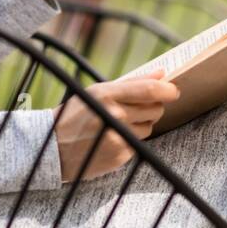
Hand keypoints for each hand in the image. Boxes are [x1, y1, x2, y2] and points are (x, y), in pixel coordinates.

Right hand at [50, 68, 179, 183]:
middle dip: (154, 107)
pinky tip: (113, 138)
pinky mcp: (120, 155)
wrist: (53, 148)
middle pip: (155, 109)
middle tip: (140, 108)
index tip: (173, 90)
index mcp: (106, 94)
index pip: (149, 90)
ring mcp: (118, 136)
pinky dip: (131, 140)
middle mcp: (113, 115)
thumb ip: (131, 83)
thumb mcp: (97, 92)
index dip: (167, 90)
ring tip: (120, 124)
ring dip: (141, 124)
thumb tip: (162, 73)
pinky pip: (139, 144)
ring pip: (149, 127)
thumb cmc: (76, 115)